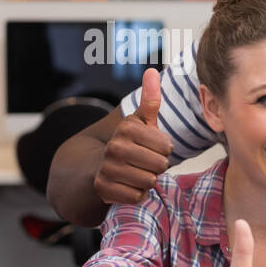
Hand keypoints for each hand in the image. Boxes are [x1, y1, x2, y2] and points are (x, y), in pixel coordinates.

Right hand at [94, 67, 173, 205]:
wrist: (98, 166)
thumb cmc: (131, 143)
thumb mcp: (142, 121)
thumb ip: (150, 99)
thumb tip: (153, 71)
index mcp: (127, 128)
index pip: (167, 147)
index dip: (164, 150)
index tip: (153, 147)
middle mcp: (114, 146)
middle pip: (160, 165)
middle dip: (158, 165)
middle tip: (145, 162)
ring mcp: (107, 168)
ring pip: (150, 181)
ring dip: (148, 180)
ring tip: (137, 172)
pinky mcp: (103, 189)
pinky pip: (137, 196)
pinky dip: (137, 193)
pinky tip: (128, 184)